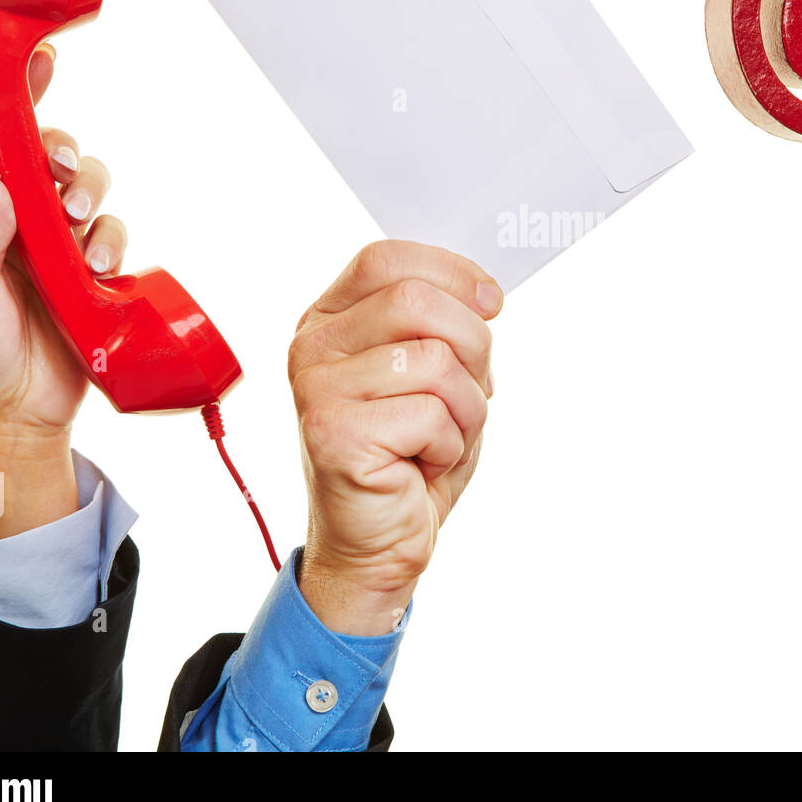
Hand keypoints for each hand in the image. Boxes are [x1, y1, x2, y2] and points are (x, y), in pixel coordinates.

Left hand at [0, 47, 129, 538]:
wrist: (15, 418)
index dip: (13, 105)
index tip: (38, 67)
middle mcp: (13, 223)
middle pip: (47, 160)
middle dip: (65, 160)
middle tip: (67, 188)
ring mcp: (55, 247)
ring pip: (88, 193)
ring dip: (93, 204)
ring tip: (87, 247)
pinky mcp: (92, 274)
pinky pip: (114, 237)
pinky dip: (115, 245)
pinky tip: (102, 271)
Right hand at [288, 241, 501, 634]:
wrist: (380, 542)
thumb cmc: (409, 454)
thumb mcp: (432, 372)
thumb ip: (441, 323)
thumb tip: (485, 293)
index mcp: (330, 320)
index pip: (387, 259)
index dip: (450, 273)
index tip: (490, 303)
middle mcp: (312, 348)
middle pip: (415, 300)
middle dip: (471, 345)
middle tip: (470, 391)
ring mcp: (316, 389)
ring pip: (434, 360)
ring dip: (465, 408)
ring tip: (439, 437)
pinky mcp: (334, 433)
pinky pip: (430, 415)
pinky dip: (448, 446)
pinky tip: (419, 465)